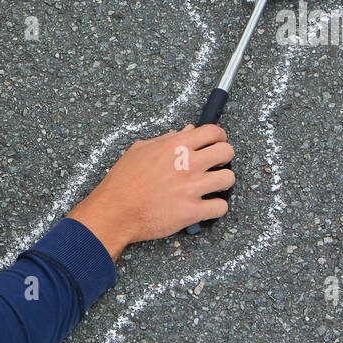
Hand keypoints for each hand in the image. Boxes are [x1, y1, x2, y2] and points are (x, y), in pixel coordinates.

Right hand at [67, 123, 234, 258]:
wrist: (114, 211)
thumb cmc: (122, 182)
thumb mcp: (139, 151)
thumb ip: (166, 139)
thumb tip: (188, 130)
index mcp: (175, 146)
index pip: (213, 132)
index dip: (219, 136)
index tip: (217, 142)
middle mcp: (187, 164)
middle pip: (227, 152)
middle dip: (224, 157)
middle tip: (216, 164)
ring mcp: (192, 188)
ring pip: (228, 179)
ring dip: (223, 182)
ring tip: (213, 186)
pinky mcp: (192, 212)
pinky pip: (221, 207)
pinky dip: (216, 208)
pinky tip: (207, 206)